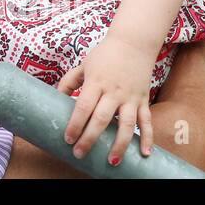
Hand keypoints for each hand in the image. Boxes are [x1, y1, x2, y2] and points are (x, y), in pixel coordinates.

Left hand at [59, 34, 156, 165]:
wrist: (133, 43)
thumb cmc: (105, 54)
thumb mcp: (84, 64)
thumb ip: (70, 81)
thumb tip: (57, 97)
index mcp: (96, 82)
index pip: (83, 107)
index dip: (75, 124)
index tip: (67, 139)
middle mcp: (113, 91)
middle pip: (101, 119)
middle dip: (90, 139)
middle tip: (79, 154)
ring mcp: (130, 97)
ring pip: (126, 124)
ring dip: (119, 144)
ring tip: (111, 161)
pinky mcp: (143, 100)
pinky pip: (146, 121)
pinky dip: (147, 137)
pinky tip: (145, 153)